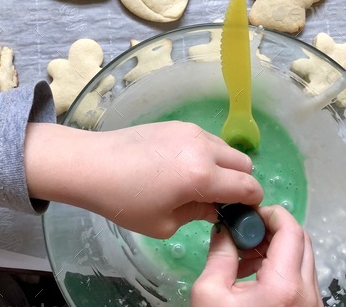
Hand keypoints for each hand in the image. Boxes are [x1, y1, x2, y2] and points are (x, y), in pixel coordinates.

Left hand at [24, 121, 262, 237]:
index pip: (248, 187)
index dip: (253, 202)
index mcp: (202, 176)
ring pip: (226, 149)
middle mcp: (204, 148)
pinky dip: (207, 154)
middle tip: (219, 198)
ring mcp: (191, 131)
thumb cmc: (124, 201)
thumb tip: (215, 209)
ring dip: (224, 166)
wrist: (92, 164)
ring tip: (197, 182)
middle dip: (240, 182)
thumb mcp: (164, 224)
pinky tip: (181, 166)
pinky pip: (207, 139)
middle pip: (244, 163)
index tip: (243, 212)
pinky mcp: (178, 123)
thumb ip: (199, 215)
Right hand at [191, 205, 322, 306]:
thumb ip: (219, 254)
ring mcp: (313, 304)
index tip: (247, 215)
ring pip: (304, 258)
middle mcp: (307, 293)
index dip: (270, 214)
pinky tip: (256, 275)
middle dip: (273, 229)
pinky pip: (302, 276)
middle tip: (246, 233)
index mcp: (285, 286)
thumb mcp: (210, 294)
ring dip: (277, 247)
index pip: (291, 229)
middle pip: (302, 239)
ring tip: (246, 256)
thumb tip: (225, 229)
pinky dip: (282, 266)